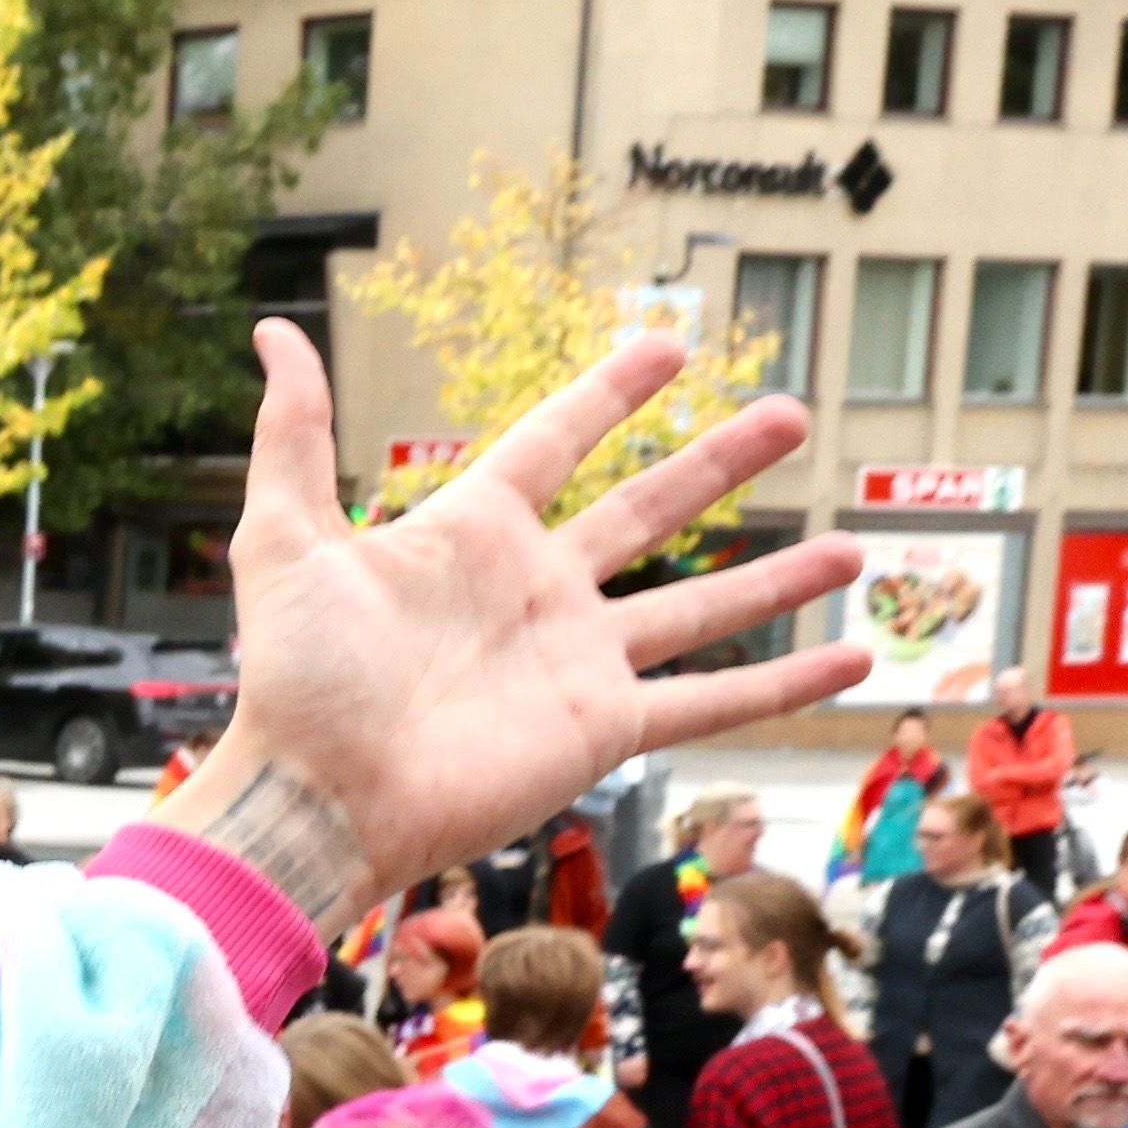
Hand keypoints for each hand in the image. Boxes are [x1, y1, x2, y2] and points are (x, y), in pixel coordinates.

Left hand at [165, 326, 864, 926]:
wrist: (317, 795)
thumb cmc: (297, 675)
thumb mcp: (286, 537)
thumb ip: (295, 432)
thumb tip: (272, 331)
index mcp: (470, 535)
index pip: (554, 443)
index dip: (608, 396)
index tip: (669, 347)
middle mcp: (535, 592)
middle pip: (648, 510)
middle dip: (720, 463)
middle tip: (791, 413)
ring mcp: (576, 661)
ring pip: (701, 606)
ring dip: (778, 578)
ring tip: (854, 546)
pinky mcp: (603, 729)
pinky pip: (712, 701)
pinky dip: (785, 684)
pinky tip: (855, 660)